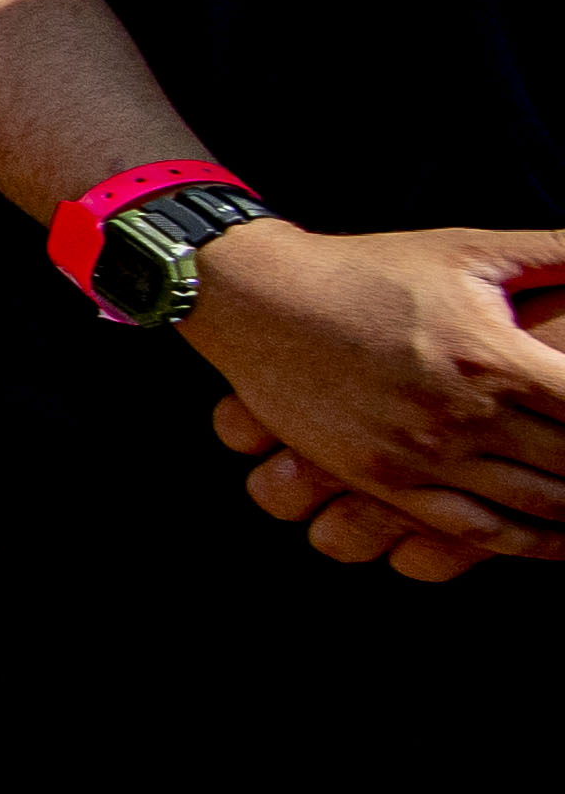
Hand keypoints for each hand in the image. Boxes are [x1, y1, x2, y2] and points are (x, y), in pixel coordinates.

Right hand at [185, 222, 564, 563]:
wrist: (259, 298)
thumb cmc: (371, 268)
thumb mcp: (467, 249)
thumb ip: (553, 253)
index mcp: (493, 357)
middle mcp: (463, 414)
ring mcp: (422, 455)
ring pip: (539, 507)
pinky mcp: (385, 479)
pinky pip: (475, 530)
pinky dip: (532, 544)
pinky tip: (562, 538)